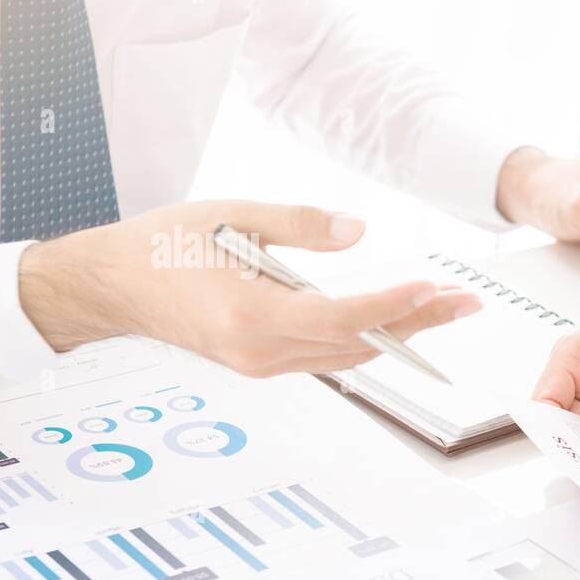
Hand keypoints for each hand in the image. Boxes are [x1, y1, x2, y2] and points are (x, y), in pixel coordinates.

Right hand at [17, 200, 480, 376]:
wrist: (113, 286)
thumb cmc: (163, 245)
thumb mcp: (232, 215)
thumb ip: (300, 225)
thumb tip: (360, 231)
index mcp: (251, 315)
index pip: (341, 317)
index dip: (392, 305)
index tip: (431, 288)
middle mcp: (261, 351)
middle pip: (358, 342)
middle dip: (418, 322)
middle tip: (466, 301)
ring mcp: (262, 364)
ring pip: (348, 355)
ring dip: (399, 333)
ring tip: (446, 307)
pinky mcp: (262, 363)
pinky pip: (327, 356)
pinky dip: (366, 338)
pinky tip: (397, 321)